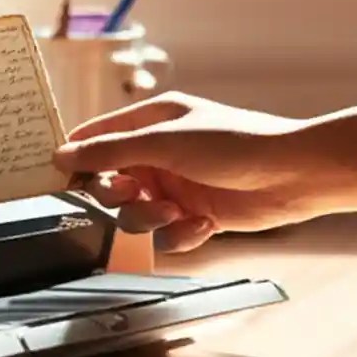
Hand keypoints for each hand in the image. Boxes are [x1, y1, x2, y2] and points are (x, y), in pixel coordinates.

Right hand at [53, 91, 319, 252]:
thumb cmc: (236, 143)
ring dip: (150, 218)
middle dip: (119, 195)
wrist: (295, 175)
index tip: (62, 181)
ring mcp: (176, 185)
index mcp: (150, 122)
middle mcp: (159, 154)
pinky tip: (202, 224)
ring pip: (134, 214)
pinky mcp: (195, 215)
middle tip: (135, 194)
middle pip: (109, 183)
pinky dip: (179, 234)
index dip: (76, 159)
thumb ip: (109, 151)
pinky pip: (166, 235)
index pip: (95, 138)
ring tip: (175, 212)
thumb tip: (61, 155)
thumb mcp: (164, 142)